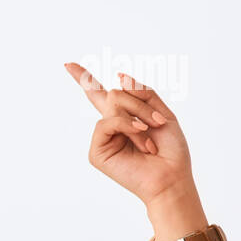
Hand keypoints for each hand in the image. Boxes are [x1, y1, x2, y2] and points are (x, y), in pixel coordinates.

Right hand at [64, 62, 194, 206]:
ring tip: (150, 139)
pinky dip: (126, 127)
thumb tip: (119, 76)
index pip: (101, 94)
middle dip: (140, 105)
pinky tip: (141, 141)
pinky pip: (105, 123)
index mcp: (125, 117)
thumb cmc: (171, 150)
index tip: (68, 64)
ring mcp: (103, 138)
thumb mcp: (162, 113)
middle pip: (116, 94)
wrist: (172, 176)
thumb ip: (142, 93)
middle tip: (158, 123)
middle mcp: (111, 126)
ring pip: (113, 105)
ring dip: (138, 117)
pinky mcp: (97, 151)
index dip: (84, 78)